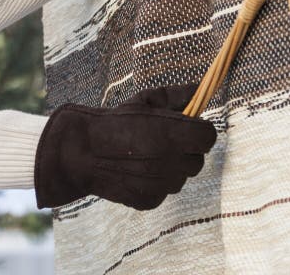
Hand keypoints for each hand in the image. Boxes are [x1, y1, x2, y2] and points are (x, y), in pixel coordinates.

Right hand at [34, 84, 216, 209]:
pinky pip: (163, 190)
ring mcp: (161, 185)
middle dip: (185, 149)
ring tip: (145, 153)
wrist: (81, 150)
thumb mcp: (144, 100)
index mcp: (171, 133)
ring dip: (171, 166)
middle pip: (197, 159)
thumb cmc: (114, 121)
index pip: (208, 136)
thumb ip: (176, 95)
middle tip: (163, 139)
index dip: (199, 130)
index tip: (187, 125)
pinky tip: (136, 169)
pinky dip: (155, 181)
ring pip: (181, 177)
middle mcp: (171, 161)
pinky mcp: (150, 200)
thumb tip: (200, 88)